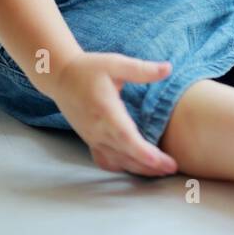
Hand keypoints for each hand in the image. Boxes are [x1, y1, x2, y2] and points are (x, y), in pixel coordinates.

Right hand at [46, 52, 178, 176]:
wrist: (60, 78)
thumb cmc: (89, 69)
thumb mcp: (115, 63)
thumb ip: (141, 69)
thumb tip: (168, 68)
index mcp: (105, 110)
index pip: (125, 137)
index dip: (142, 151)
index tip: (160, 161)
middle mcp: (98, 129)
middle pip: (125, 154)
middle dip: (150, 165)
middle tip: (173, 168)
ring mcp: (93, 137)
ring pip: (118, 161)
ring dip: (139, 169)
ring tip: (162, 171)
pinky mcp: (91, 140)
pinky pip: (106, 161)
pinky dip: (122, 167)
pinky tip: (137, 168)